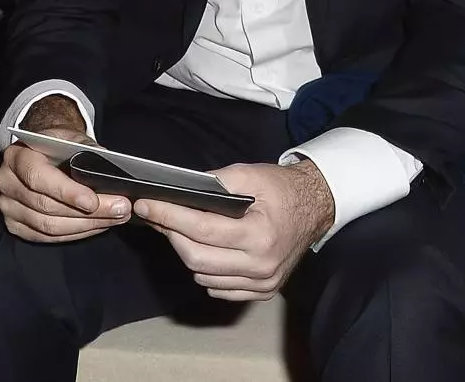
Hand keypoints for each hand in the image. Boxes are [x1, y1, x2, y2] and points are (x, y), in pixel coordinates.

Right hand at [0, 96, 130, 242]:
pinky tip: (98, 226)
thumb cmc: (60, 145)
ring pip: (48, 226)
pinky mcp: (15, 225)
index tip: (93, 202)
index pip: (38, 177)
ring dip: (86, 226)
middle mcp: (7, 182)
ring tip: (116, 218)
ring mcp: (8, 206)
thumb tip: (111, 173)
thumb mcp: (73, 138)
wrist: (43, 151)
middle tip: (120, 210)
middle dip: (88, 212)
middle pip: (46, 206)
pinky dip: (75, 233)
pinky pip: (46, 236)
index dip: (66, 192)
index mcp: (18, 156)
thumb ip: (89, 152)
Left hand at [134, 159, 335, 300]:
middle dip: (171, 235)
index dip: (169, 217)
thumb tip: (179, 191)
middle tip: (159, 216)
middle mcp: (261, 265)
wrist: (316, 206)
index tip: (148, 206)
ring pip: (203, 276)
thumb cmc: (282, 189)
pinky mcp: (262, 291)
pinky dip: (204, 271)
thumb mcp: (251, 174)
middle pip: (196, 259)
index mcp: (260, 234)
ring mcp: (262, 283)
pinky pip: (218, 288)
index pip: (201, 230)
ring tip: (179, 230)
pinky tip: (204, 250)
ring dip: (185, 253)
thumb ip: (215, 182)